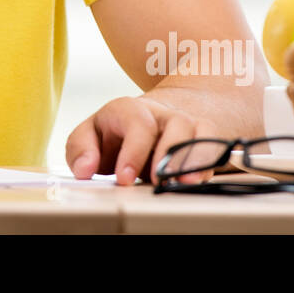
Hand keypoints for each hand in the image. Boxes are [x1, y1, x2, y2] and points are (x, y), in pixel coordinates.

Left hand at [65, 94, 220, 185]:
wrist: (142, 122)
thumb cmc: (112, 133)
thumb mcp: (88, 136)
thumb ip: (80, 150)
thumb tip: (85, 168)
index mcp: (128, 109)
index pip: (137, 123)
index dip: (133, 152)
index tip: (124, 179)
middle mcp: (160, 112)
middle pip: (175, 124)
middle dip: (168, 155)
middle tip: (158, 182)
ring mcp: (183, 123)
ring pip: (198, 132)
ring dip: (192, 160)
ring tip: (183, 183)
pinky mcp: (200, 137)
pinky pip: (213, 144)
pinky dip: (207, 162)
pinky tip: (197, 180)